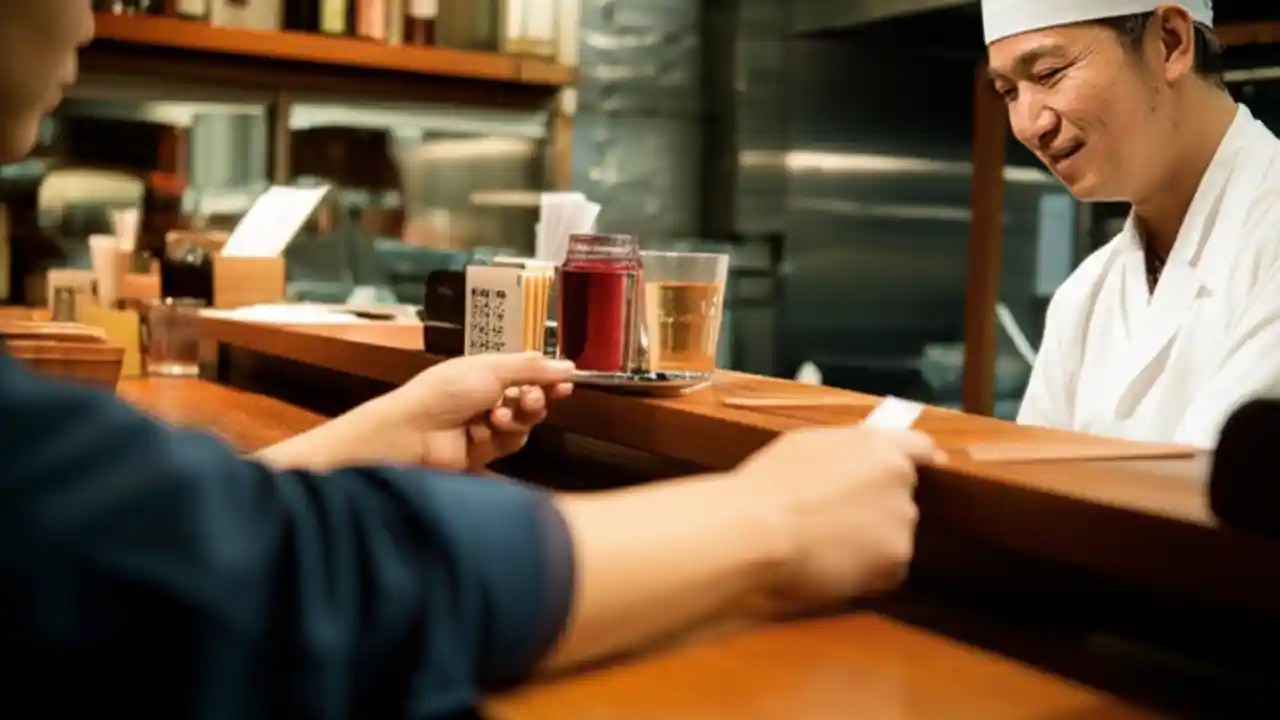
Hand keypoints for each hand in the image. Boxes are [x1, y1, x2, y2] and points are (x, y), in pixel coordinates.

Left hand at [376, 352, 575, 470]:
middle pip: (531, 398)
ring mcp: (490, 424)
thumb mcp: (491, 370)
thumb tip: (570, 366)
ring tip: (499, 416)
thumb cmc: (448, 391)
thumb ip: (532, 368)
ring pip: (525, 422)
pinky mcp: (488, 450)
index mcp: (488, 371)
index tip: (567, 382)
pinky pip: (513, 441)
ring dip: (518, 417)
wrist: (414, 432)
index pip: (528, 372)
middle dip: (536, 398)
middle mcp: (491, 396)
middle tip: (531, 399)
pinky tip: (490, 430)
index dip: (548, 377)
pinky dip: (506, 435)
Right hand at [730, 427, 938, 615]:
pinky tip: (831, 567)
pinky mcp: (896, 563)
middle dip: (878, 506)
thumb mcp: (806, 447)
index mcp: (878, 446)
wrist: (757, 536)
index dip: (917, 459)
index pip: (920, 446)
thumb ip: (845, 451)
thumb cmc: (767, 487)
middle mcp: (899, 481)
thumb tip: (856, 460)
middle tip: (837, 519)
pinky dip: (866, 571)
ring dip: (871, 540)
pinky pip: (886, 568)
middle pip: (901, 495)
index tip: (923, 467)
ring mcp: (901, 523)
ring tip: (826, 547)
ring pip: (893, 533)